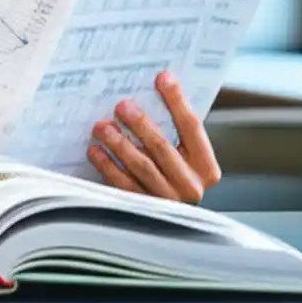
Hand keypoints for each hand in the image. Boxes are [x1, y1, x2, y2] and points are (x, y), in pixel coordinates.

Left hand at [87, 71, 221, 202]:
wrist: (170, 224)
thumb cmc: (175, 176)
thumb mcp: (185, 157)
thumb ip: (176, 132)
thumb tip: (159, 85)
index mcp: (207, 167)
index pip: (192, 127)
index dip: (177, 101)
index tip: (162, 77)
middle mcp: (191, 185)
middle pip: (162, 148)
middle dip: (140, 124)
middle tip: (121, 105)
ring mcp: (167, 200)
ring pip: (140, 166)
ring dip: (119, 143)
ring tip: (101, 126)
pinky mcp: (144, 210)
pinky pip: (122, 184)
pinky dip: (106, 166)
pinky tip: (94, 150)